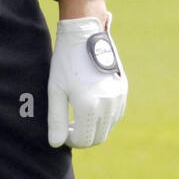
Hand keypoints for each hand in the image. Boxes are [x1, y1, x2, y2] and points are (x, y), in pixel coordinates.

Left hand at [47, 12, 127, 147]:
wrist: (85, 34)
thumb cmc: (66, 61)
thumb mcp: (55, 89)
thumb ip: (56, 119)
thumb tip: (55, 144)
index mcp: (88, 106)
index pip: (82, 140)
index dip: (69, 140)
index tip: (60, 132)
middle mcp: (108, 105)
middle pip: (97, 137)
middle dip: (82, 137)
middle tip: (66, 128)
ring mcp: (118, 98)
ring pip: (108, 127)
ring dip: (93, 128)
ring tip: (75, 115)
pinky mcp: (123, 91)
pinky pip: (115, 115)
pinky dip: (103, 118)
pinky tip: (88, 106)